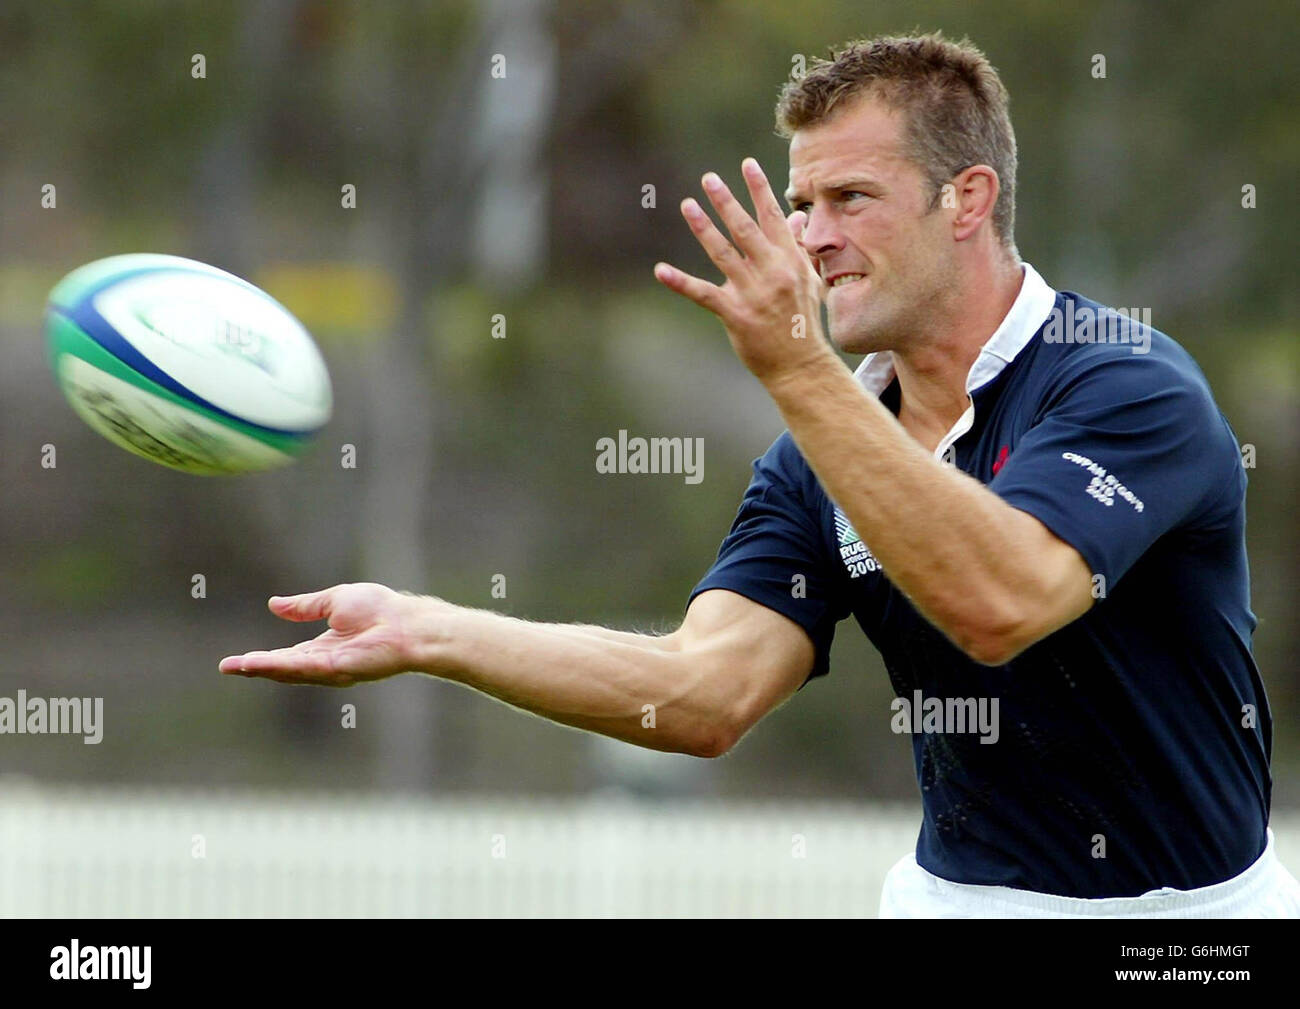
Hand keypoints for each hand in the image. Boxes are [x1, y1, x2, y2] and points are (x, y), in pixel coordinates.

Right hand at [218, 582, 427, 685]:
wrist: (407, 623)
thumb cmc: (381, 610)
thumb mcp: (334, 601)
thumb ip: (305, 606)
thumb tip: (274, 604)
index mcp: (324, 648)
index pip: (287, 656)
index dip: (262, 657)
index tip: (237, 660)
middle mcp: (324, 663)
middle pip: (283, 668)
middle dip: (254, 668)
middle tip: (226, 667)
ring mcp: (329, 669)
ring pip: (288, 671)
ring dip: (261, 668)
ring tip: (235, 666)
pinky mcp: (336, 669)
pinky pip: (302, 668)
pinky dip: (278, 666)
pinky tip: (258, 663)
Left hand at [654, 157, 834, 384]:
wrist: (801, 364)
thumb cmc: (803, 321)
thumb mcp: (809, 280)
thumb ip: (800, 246)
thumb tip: (797, 216)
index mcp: (790, 260)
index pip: (773, 218)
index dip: (759, 190)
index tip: (747, 165)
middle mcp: (772, 272)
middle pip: (745, 229)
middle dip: (726, 201)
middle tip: (708, 178)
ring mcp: (753, 293)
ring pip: (723, 253)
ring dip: (703, 228)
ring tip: (688, 205)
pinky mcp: (735, 314)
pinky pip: (703, 293)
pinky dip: (680, 282)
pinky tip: (660, 270)